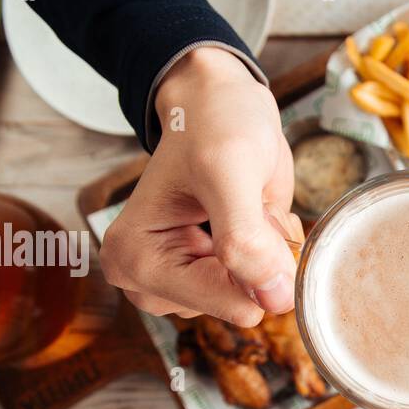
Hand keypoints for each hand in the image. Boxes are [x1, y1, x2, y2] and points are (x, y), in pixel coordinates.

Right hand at [100, 47, 299, 325]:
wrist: (219, 102)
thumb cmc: (212, 123)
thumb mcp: (228, 170)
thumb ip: (246, 239)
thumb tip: (274, 300)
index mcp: (134, 260)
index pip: (221, 303)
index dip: (259, 270)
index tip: (261, 220)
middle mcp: (149, 281)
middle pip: (238, 306)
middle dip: (260, 259)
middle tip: (248, 205)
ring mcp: (182, 283)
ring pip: (254, 298)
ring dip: (268, 253)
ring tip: (246, 206)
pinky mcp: (209, 277)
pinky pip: (263, 287)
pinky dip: (273, 253)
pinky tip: (253, 217)